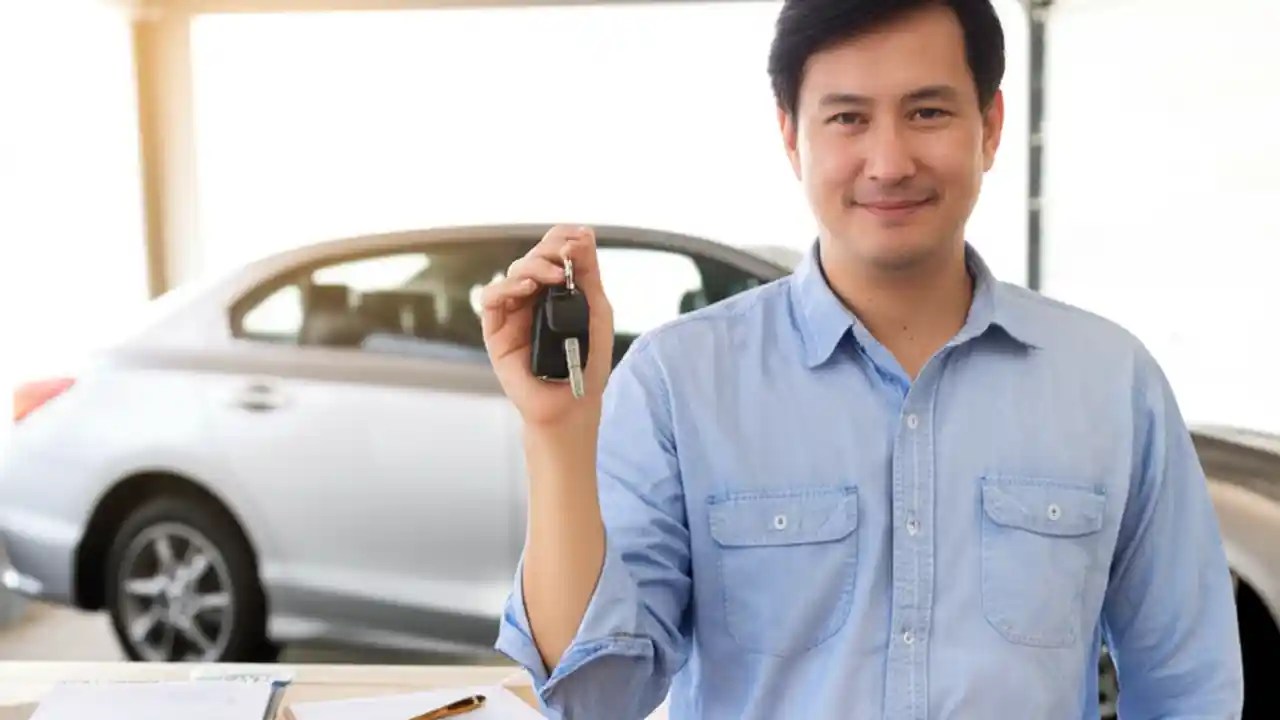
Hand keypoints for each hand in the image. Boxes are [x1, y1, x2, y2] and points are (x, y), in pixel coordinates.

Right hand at [480, 225, 614, 427]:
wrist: (572, 403)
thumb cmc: (586, 361)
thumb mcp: (597, 311)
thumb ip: (588, 274)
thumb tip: (584, 235)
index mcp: (558, 289)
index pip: (554, 251)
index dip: (563, 237)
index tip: (580, 235)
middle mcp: (534, 296)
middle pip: (534, 257)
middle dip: (551, 250)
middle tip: (567, 257)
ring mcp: (514, 311)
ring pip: (514, 272)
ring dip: (534, 266)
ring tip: (553, 276)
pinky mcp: (496, 330)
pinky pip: (491, 298)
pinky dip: (506, 286)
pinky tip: (527, 287)